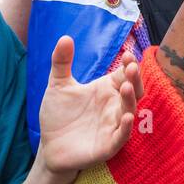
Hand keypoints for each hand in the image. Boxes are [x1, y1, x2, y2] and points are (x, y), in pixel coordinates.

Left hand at [38, 44, 141, 174]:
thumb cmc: (58, 115)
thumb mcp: (58, 85)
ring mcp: (112, 126)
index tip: (128, 55)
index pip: (124, 75)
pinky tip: (127, 118)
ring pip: (129, 111)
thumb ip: (62, 62)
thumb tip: (65, 37)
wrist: (48, 146)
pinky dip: (126, 128)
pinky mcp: (108, 146)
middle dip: (134, 79)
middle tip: (131, 67)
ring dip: (130, 100)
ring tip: (125, 87)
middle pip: (132, 91)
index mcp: (106, 90)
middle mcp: (113, 106)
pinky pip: (121, 137)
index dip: (129, 65)